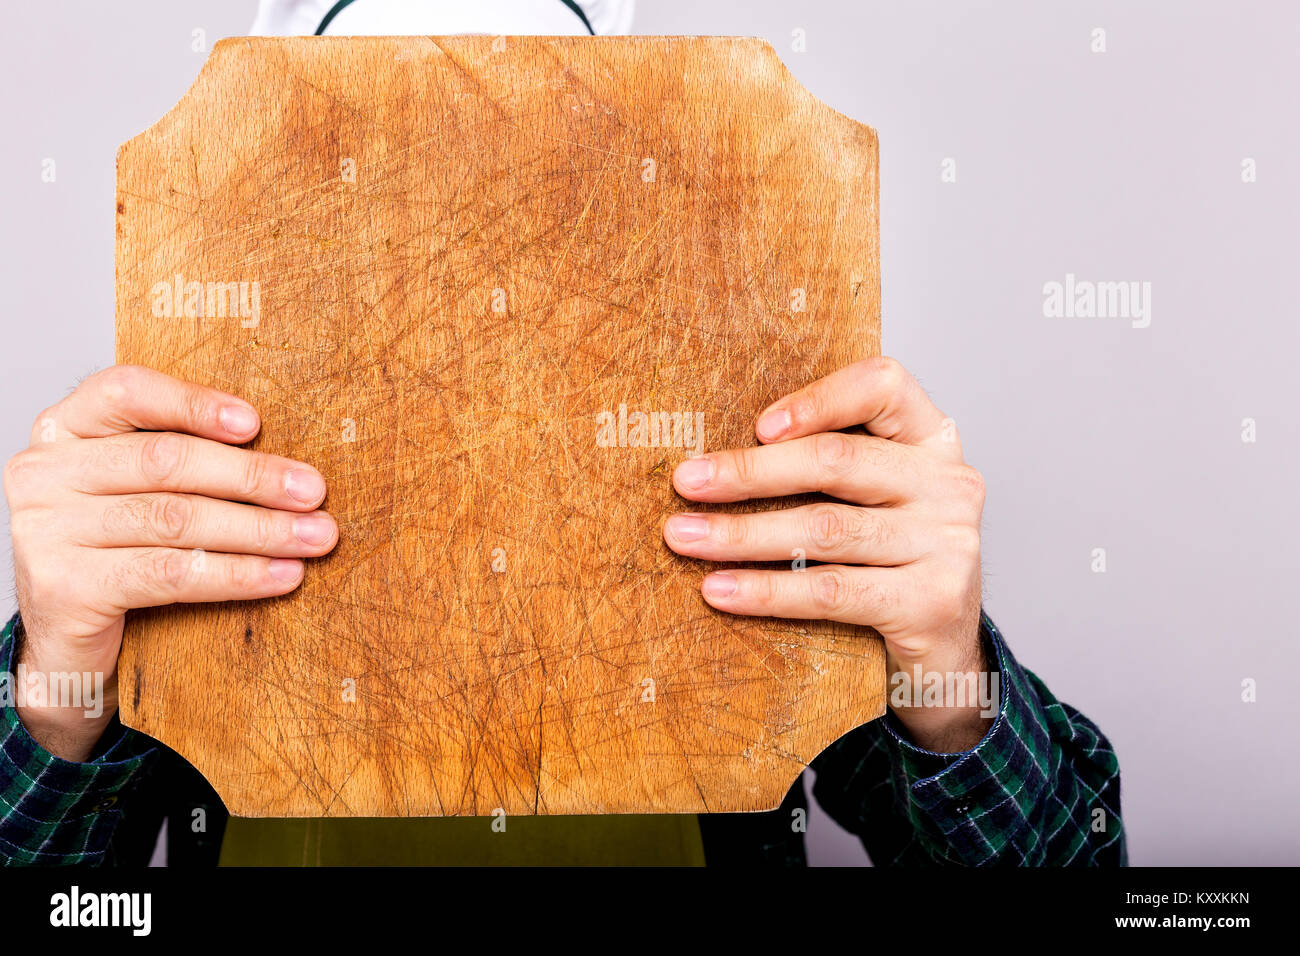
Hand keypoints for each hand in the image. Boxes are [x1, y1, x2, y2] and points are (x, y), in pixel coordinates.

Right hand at [3, 365, 337, 759]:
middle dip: (252, 477)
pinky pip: (172, 573)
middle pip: (165, 461)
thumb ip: (181, 457)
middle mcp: (43, 473)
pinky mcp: (66, 588)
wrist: (63, 634)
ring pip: (176, 519)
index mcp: (64, 429)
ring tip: (315, 537)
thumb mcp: (134, 488)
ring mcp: (47, 531)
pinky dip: (238, 573)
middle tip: (314, 492)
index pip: (125, 391)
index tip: (255, 423)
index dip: (193, 402)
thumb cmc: (115, 546)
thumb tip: (285, 462)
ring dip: (260, 529)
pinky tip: (282, 575)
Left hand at [663, 357, 989, 751]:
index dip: (818, 399)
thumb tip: (714, 457)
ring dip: (743, 534)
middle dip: (750, 472)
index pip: (884, 386)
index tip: (757, 426)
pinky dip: (768, 589)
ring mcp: (948, 544)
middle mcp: (949, 483)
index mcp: (932, 440)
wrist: (945, 646)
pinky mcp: (931, 602)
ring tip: (687, 537)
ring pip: (825, 528)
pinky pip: (831, 591)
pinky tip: (721, 590)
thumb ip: (827, 463)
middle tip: (687, 482)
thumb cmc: (891, 557)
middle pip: (837, 461)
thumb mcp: (875, 497)